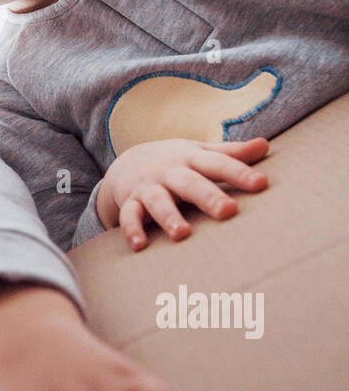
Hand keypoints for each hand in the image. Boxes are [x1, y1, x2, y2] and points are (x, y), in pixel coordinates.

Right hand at [96, 136, 269, 249]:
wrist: (126, 163)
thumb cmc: (174, 162)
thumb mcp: (200, 152)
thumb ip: (230, 153)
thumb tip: (264, 145)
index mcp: (191, 158)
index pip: (218, 164)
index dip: (239, 173)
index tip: (261, 183)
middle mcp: (169, 171)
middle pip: (190, 183)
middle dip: (208, 196)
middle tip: (228, 211)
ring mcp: (148, 187)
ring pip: (158, 201)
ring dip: (169, 216)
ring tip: (183, 234)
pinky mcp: (130, 202)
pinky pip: (129, 215)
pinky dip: (131, 229)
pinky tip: (139, 245)